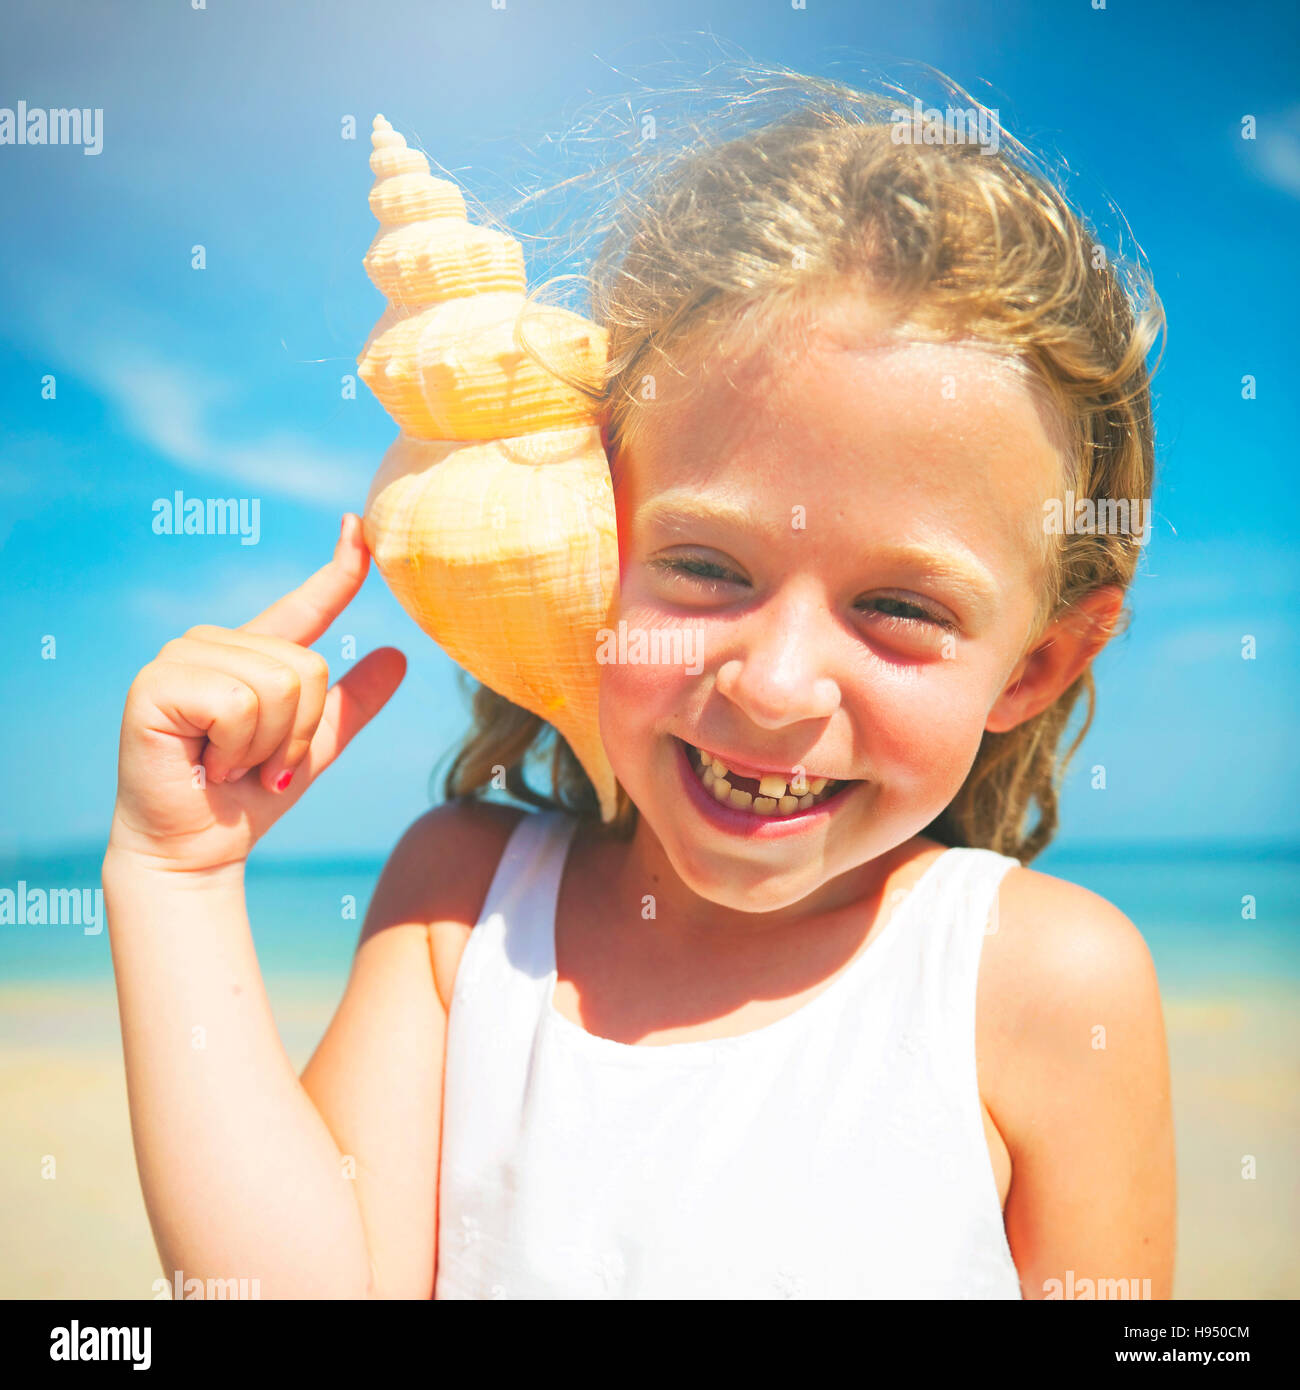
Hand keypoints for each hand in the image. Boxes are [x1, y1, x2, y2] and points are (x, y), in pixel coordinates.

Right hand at [106, 514, 405, 872]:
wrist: (195, 849)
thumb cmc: (247, 799)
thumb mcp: (313, 747)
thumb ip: (351, 703)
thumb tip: (400, 654)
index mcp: (252, 653)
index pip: (306, 605)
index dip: (338, 569)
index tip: (359, 525)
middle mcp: (214, 643)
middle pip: (308, 666)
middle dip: (297, 734)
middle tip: (258, 766)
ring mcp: (181, 657)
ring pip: (280, 685)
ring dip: (268, 747)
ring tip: (230, 765)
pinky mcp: (156, 684)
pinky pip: (241, 703)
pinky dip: (238, 748)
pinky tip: (207, 764)